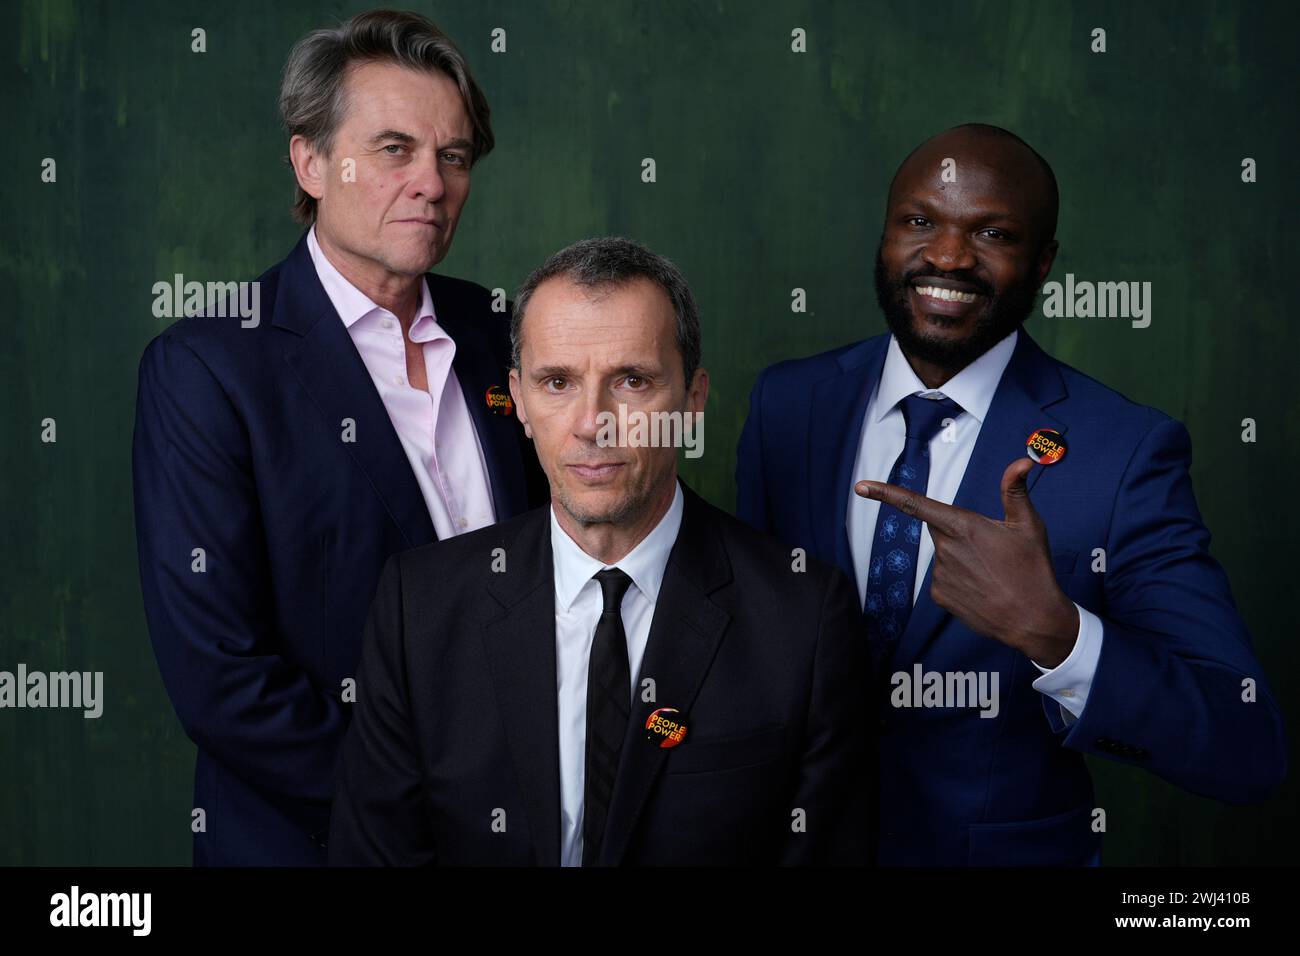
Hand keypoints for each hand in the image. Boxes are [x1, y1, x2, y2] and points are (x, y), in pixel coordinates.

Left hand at [855, 458, 1078, 667]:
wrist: (1033, 620)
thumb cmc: (1033, 569)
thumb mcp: (1028, 525)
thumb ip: (1014, 490)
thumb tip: (1023, 461)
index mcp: (963, 526)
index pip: (915, 504)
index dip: (885, 493)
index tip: (861, 486)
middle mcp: (945, 549)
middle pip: (940, 529)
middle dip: (959, 532)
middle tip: (990, 548)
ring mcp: (940, 575)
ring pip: (943, 555)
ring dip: (961, 558)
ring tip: (992, 572)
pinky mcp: (939, 596)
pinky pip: (943, 578)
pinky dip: (960, 579)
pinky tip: (982, 588)